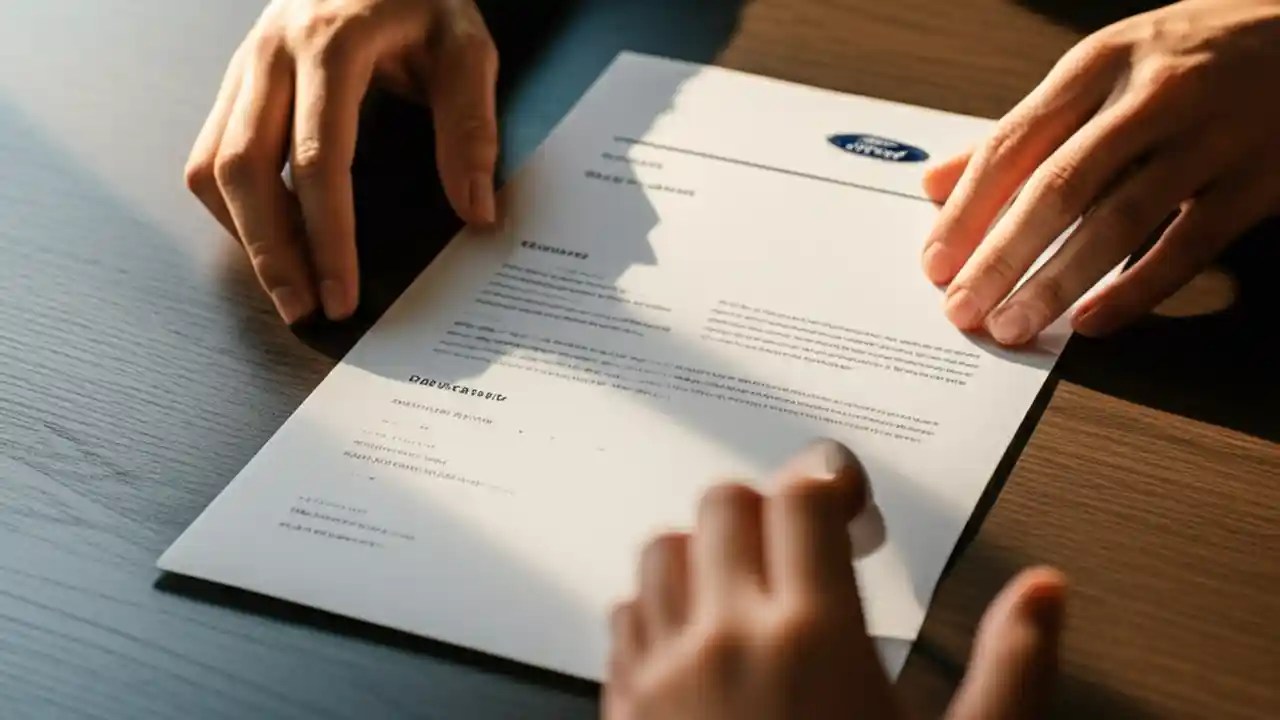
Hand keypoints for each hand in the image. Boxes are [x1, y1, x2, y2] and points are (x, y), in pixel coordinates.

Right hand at [184, 0, 498, 323]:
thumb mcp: (465, 48)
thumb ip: (470, 128)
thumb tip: (476, 211)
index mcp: (332, 43)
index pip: (319, 160)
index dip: (328, 237)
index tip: (343, 293)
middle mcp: (273, 52)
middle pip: (245, 169)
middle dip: (271, 252)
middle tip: (303, 310)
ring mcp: (246, 64)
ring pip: (213, 163)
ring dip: (243, 234)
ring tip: (285, 286)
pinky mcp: (238, 78)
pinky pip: (210, 150)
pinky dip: (231, 205)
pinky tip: (269, 237)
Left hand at [604, 439, 1065, 719]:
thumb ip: (1010, 671)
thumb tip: (1044, 593)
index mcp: (812, 636)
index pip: (800, 493)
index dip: (831, 479)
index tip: (855, 510)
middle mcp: (724, 637)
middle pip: (724, 502)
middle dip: (771, 510)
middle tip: (809, 552)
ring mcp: (661, 670)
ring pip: (663, 549)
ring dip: (708, 553)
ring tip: (752, 594)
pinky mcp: (621, 707)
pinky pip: (623, 616)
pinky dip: (659, 609)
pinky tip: (701, 647)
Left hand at [921, 0, 1279, 343]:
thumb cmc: (1195, 56)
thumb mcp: (1107, 69)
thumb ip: (1025, 129)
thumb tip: (937, 184)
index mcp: (1101, 62)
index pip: (1015, 142)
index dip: (969, 209)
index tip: (934, 262)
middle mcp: (1152, 94)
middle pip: (1059, 186)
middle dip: (1000, 256)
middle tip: (960, 308)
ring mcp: (1210, 137)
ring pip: (1118, 220)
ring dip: (1055, 281)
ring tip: (1012, 325)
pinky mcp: (1257, 180)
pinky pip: (1186, 246)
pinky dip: (1134, 289)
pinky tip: (1090, 321)